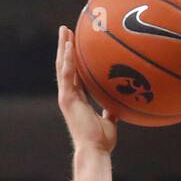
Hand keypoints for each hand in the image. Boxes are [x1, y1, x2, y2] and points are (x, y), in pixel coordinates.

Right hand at [56, 26, 116, 153]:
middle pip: (66, 66)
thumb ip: (110, 109)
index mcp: (78, 99)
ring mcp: (67, 96)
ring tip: (64, 30)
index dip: (74, 59)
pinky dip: (67, 59)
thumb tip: (118, 103)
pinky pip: (67, 74)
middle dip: (66, 47)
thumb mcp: (109, 121)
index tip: (77, 44)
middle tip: (66, 30)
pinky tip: (69, 45)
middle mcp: (70, 95)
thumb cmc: (102, 140)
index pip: (75, 74)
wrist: (95, 150)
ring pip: (63, 66)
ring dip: (64, 47)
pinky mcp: (67, 98)